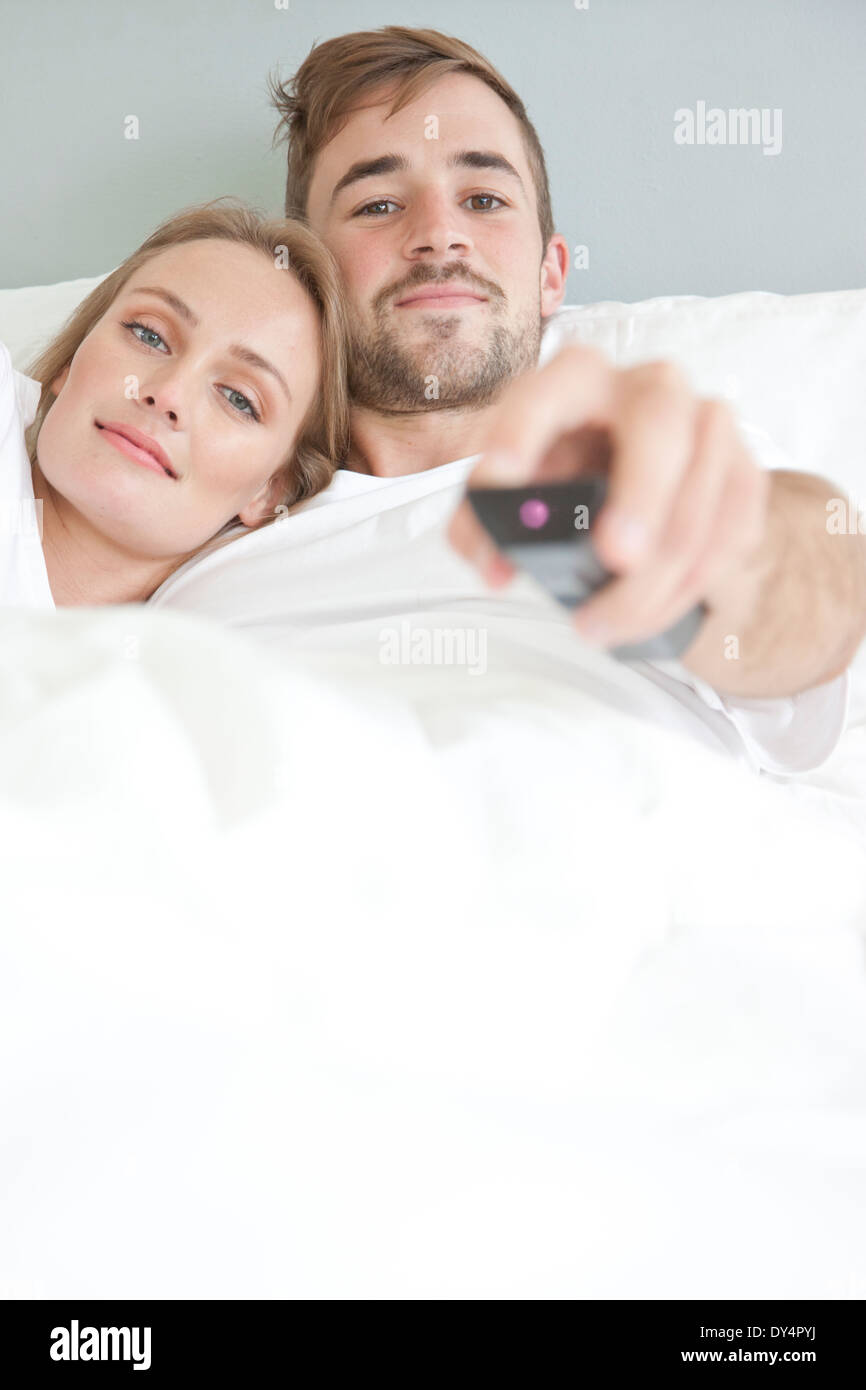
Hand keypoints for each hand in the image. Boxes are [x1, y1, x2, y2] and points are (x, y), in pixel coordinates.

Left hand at [448, 344, 769, 650]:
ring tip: (597, 627)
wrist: (646, 492)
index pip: (550, 388)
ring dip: (652, 578)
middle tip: (614, 557)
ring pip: (698, 501)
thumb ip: (483, 524)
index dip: (522, 427)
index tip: (502, 477)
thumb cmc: (567, 480)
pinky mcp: (745, 473)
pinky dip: (684, 590)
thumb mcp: (517, 494)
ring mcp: (708, 426)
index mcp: (578, 380)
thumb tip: (492, 564)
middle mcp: (651, 388)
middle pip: (659, 426)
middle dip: (641, 494)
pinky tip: (643, 616)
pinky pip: (730, 536)